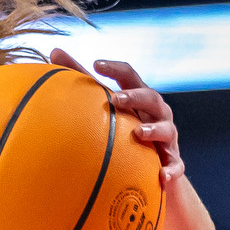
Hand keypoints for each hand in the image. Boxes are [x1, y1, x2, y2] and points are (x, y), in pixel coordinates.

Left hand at [49, 48, 184, 183]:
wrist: (154, 163)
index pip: (129, 75)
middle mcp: (157, 113)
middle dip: (135, 96)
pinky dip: (171, 170)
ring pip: (167, 129)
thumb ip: (82, 79)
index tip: (95, 65)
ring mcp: (168, 137)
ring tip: (137, 133)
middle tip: (115, 99)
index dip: (115, 68)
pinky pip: (176, 165)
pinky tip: (162, 178)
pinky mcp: (173, 160)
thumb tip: (54, 51)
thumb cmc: (127, 127)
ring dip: (154, 130)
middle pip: (151, 97)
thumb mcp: (108, 105)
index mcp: (140, 96)